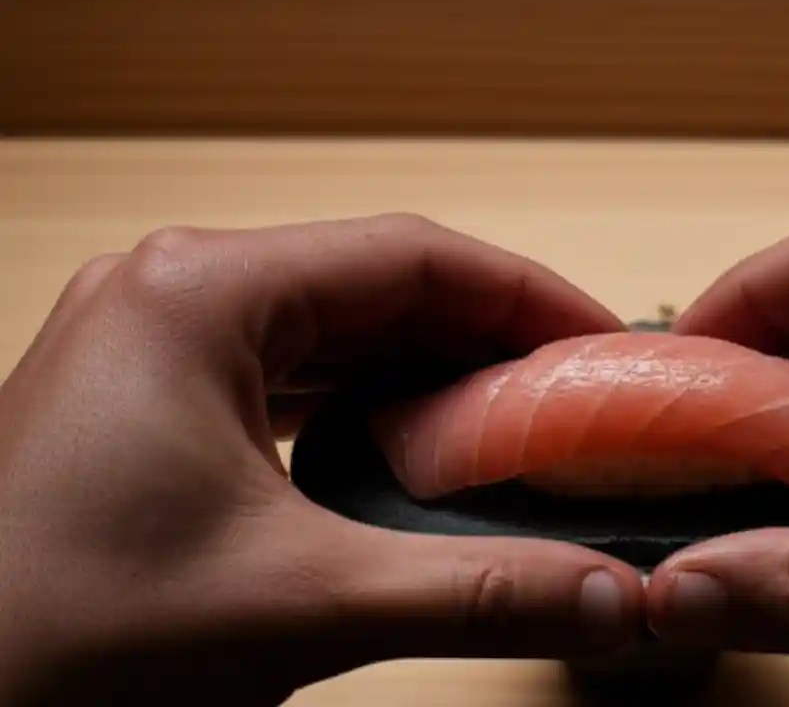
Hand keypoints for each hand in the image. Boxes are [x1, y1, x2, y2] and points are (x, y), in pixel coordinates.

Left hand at [0, 214, 643, 704]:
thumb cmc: (63, 641)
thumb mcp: (298, 605)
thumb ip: (477, 596)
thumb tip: (614, 598)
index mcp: (199, 295)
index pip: (411, 257)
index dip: (527, 297)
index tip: (603, 344)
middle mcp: (170, 297)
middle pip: (376, 287)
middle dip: (485, 340)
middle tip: (577, 396)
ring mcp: (151, 349)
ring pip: (333, 333)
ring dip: (428, 374)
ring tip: (517, 424)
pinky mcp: (146, 406)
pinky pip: (288, 378)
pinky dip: (366, 407)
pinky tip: (418, 453)